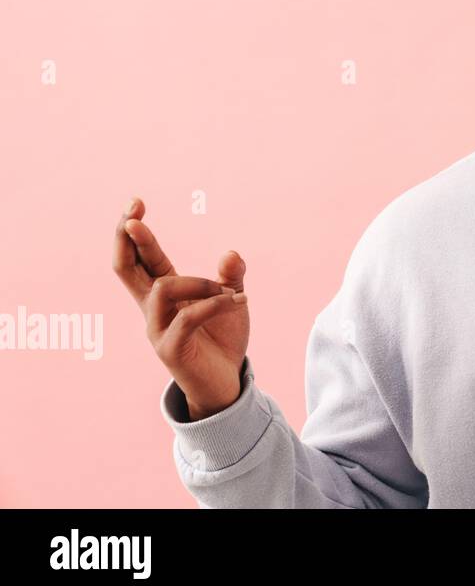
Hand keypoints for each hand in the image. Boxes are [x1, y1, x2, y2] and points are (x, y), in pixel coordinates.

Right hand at [111, 197, 250, 419]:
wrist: (228, 382)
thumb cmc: (222, 338)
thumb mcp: (231, 300)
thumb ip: (231, 277)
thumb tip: (230, 252)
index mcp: (164, 292)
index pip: (141, 258)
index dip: (135, 231)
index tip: (135, 203)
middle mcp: (152, 309)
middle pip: (124, 268)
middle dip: (125, 239)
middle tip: (132, 215)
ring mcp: (157, 329)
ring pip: (164, 289)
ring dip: (201, 282)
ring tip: (232, 290)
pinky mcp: (170, 349)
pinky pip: (188, 316)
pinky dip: (216, 303)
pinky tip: (240, 301)